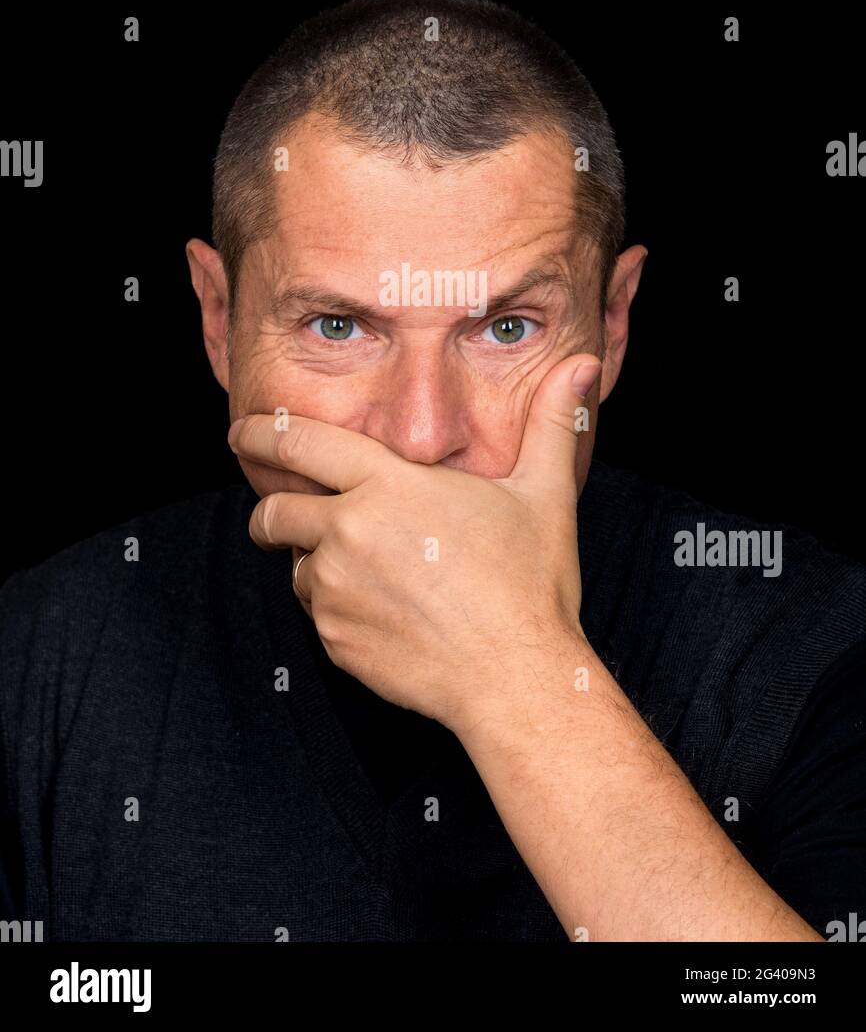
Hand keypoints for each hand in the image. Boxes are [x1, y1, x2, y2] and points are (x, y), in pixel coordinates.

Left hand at [227, 353, 600, 732]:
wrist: (515, 678)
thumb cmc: (530, 583)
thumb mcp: (544, 493)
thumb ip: (552, 421)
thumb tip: (582, 365)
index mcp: (388, 485)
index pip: (300, 441)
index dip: (260, 431)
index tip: (239, 429)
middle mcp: (347, 531)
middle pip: (274, 509)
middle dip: (272, 509)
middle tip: (282, 514)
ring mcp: (335, 590)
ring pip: (297, 565)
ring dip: (316, 562)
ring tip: (374, 574)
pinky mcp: (334, 638)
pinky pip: (317, 613)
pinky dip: (337, 607)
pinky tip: (387, 612)